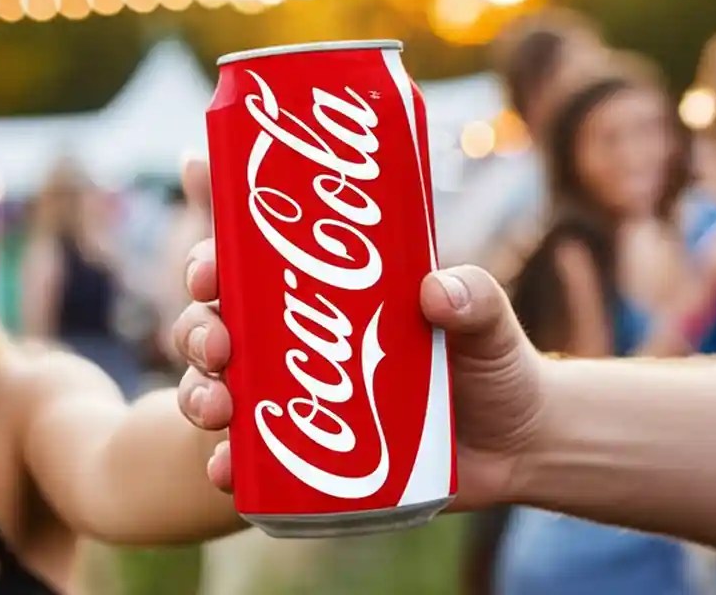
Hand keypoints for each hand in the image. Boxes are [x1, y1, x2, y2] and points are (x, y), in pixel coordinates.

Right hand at [172, 244, 546, 510]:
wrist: (517, 444)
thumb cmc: (494, 363)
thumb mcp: (489, 321)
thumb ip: (474, 298)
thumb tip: (437, 293)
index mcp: (327, 291)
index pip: (253, 257)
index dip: (214, 247)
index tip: (207, 261)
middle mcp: (296, 340)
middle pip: (220, 321)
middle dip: (199, 326)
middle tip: (217, 340)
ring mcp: (296, 397)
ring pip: (220, 385)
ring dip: (200, 391)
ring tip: (218, 404)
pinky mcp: (306, 455)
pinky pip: (249, 459)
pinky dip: (227, 463)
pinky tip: (226, 467)